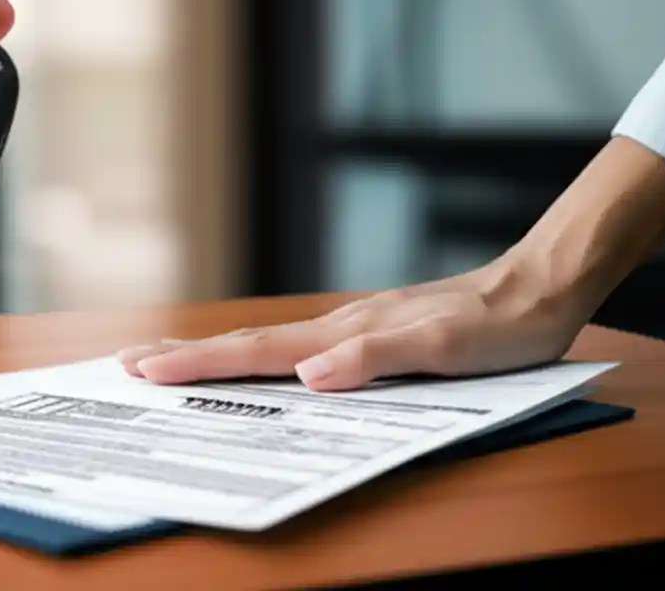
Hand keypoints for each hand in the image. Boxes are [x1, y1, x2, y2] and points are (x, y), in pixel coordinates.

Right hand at [119, 136, 664, 391]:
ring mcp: (351, 327)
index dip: (200, 364)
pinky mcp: (369, 332)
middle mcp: (339, 328)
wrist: (537, 287)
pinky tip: (257, 359)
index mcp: (345, 335)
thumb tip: (309, 376)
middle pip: (247, 342)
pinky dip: (257, 353)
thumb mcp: (445, 351)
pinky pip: (297, 345)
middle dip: (185, 355)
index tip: (146, 371)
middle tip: (128, 362)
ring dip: (212, 352)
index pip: (258, 354)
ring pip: (267, 342)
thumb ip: (377, 360)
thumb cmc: (497, 327)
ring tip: (169, 358)